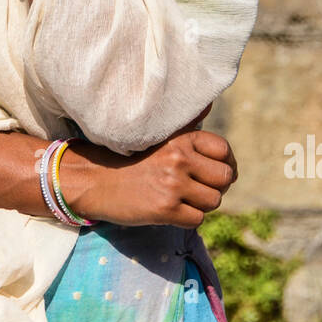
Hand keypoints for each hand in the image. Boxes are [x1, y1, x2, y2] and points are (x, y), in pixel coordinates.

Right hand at [60, 108, 238, 229]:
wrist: (95, 181)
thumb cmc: (130, 160)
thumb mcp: (158, 137)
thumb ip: (185, 125)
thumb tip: (210, 102)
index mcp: (180, 138)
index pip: (223, 150)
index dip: (226, 164)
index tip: (216, 173)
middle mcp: (179, 158)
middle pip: (225, 178)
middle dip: (217, 187)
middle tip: (200, 190)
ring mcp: (173, 184)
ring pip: (214, 201)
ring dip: (202, 205)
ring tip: (182, 200)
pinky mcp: (165, 209)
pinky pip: (197, 219)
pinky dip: (187, 219)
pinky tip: (171, 211)